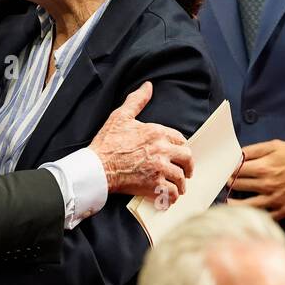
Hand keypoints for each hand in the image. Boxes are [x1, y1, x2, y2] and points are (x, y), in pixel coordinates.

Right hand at [90, 82, 191, 201]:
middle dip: (188, 166)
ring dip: (180, 184)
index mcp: (157, 132)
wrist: (97, 167)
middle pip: (187, 158)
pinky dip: (172, 197)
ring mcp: (159, 168)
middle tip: (185, 172)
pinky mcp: (153, 185)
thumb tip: (147, 86)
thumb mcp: (121, 116)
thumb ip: (137, 100)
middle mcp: (162, 149)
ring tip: (178, 187)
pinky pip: (171, 193)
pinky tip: (169, 197)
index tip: (180, 154)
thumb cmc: (107, 142)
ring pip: (180, 177)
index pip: (181, 139)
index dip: (181, 147)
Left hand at [229, 140, 284, 220]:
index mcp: (263, 167)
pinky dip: (253, 215)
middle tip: (223, 184)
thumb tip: (236, 154)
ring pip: (245, 205)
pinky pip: (264, 216)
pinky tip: (245, 213)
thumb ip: (254, 150)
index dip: (226, 170)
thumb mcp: (276, 145)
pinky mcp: (283, 210)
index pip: (235, 170)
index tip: (221, 171)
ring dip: (233, 203)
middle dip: (228, 184)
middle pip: (237, 186)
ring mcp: (274, 199)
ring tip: (227, 201)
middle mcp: (266, 184)